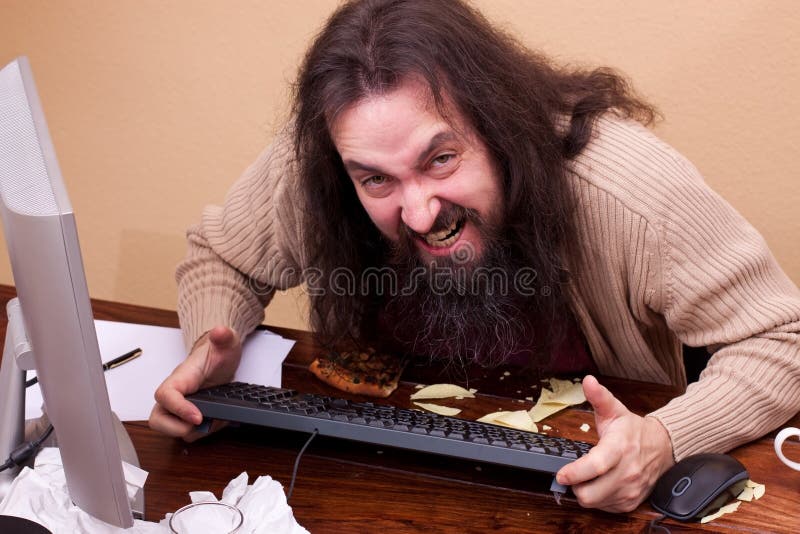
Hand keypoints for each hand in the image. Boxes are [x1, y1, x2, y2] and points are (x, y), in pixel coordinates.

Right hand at [149, 326, 241, 440]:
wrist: (220, 358)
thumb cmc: (218, 352)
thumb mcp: (227, 343)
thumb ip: (224, 337)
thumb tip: (219, 331)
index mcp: (181, 377)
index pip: (165, 395)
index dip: (178, 409)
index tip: (198, 416)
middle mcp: (175, 393)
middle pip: (157, 419)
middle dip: (176, 428)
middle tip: (202, 423)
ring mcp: (178, 405)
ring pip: (169, 429)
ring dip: (191, 432)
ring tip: (213, 421)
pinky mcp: (186, 414)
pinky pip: (184, 431)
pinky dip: (199, 432)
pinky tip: (216, 421)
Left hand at [555, 375, 674, 512]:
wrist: (663, 447)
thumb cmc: (634, 430)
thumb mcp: (614, 410)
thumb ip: (599, 397)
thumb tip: (588, 381)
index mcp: (620, 448)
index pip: (596, 466)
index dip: (575, 473)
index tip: (561, 474)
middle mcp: (626, 472)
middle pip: (591, 492)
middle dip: (575, 485)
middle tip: (571, 474)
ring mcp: (630, 489)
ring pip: (595, 503)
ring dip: (585, 492)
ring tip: (586, 477)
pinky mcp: (631, 502)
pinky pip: (605, 508)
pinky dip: (598, 499)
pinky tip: (599, 484)